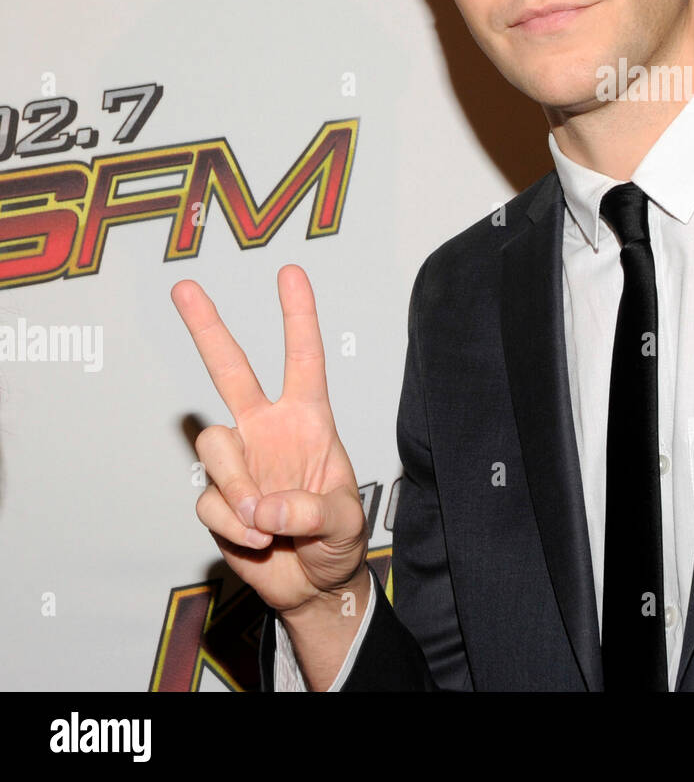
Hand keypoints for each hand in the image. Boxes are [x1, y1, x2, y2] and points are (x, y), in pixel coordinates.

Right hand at [173, 265, 367, 616]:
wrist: (313, 584)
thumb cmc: (338, 541)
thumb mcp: (346, 522)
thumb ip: (314, 512)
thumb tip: (265, 508)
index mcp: (309, 420)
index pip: (303, 358)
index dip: (298, 315)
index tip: (290, 271)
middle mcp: (267, 430)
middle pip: (230, 369)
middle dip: (206, 327)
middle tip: (183, 287)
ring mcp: (238, 462)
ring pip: (212, 444)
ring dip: (239, 487)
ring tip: (267, 522)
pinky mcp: (216, 498)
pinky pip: (210, 503)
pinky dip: (234, 527)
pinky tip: (257, 541)